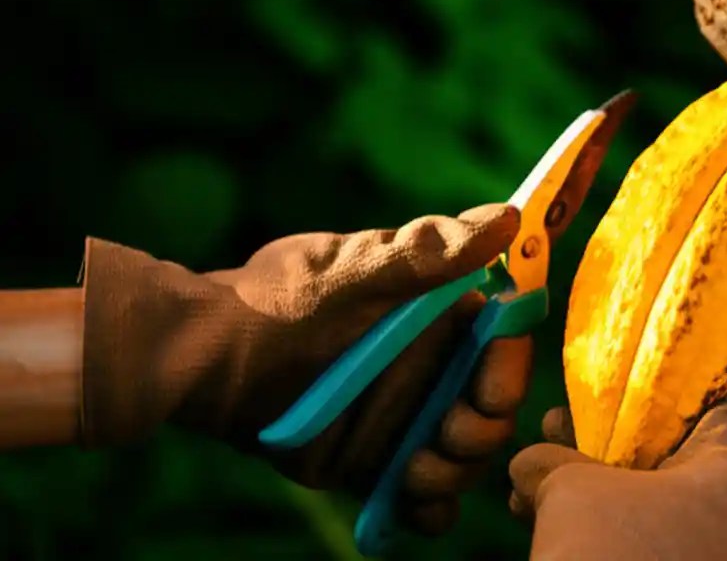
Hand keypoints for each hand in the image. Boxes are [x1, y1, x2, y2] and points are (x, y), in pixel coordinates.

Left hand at [80, 204, 529, 535]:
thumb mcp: (356, 266)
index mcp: (442, 318)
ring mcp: (407, 419)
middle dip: (482, 431)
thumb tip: (507, 218)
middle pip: (491, 412)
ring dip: (455, 473)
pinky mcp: (375, 463)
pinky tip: (410, 504)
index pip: (504, 346)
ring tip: (413, 471)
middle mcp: (434, 369)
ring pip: (463, 460)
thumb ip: (430, 250)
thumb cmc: (284, 295)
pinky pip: (422, 499)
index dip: (509, 370)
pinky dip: (428, 510)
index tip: (490, 388)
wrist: (214, 355)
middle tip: (447, 434)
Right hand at [508, 380, 726, 560]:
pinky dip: (619, 544)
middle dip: (624, 450)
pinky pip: (664, 558)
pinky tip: (552, 531)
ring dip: (610, 500)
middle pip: (691, 468)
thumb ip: (556, 463)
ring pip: (669, 520)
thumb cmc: (603, 557)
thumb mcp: (570, 494)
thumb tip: (536, 463)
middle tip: (564, 432)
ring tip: (537, 487)